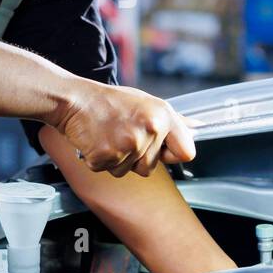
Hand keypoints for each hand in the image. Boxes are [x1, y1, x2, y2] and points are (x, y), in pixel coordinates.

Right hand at [51, 80, 196, 178]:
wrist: (74, 101)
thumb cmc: (109, 102)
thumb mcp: (147, 103)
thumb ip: (173, 120)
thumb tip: (198, 128)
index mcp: (162, 116)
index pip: (187, 152)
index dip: (173, 155)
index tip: (162, 150)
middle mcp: (148, 130)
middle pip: (152, 167)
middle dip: (137, 156)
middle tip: (122, 133)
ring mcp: (128, 145)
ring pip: (130, 171)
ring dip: (119, 159)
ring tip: (109, 136)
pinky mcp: (107, 156)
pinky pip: (110, 170)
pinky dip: (102, 160)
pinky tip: (98, 141)